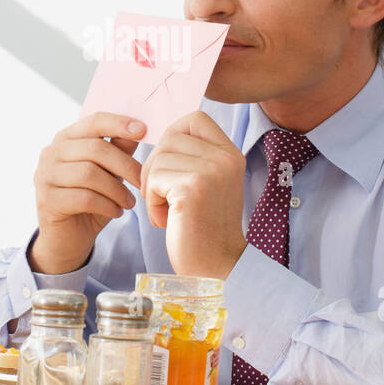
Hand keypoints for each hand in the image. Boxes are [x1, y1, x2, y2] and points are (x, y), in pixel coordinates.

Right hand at [31, 112, 144, 273]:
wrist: (67, 239)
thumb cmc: (91, 201)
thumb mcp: (108, 173)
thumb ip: (118, 150)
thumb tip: (140, 127)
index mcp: (66, 139)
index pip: (93, 121)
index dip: (119, 124)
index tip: (143, 130)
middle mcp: (51, 153)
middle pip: (95, 149)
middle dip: (125, 165)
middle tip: (142, 182)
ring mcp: (45, 175)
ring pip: (89, 174)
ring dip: (117, 190)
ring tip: (129, 202)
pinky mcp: (47, 200)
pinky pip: (84, 198)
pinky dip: (106, 205)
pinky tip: (116, 212)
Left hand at [141, 110, 247, 279]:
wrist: (216, 267)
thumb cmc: (202, 227)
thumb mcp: (206, 183)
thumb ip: (192, 157)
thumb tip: (154, 133)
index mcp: (230, 154)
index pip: (194, 118)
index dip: (172, 135)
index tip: (167, 164)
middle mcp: (225, 158)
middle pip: (170, 138)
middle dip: (155, 165)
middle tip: (160, 194)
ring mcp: (211, 171)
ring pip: (159, 158)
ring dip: (153, 186)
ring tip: (166, 210)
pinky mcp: (193, 188)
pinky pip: (154, 179)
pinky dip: (153, 201)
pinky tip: (166, 220)